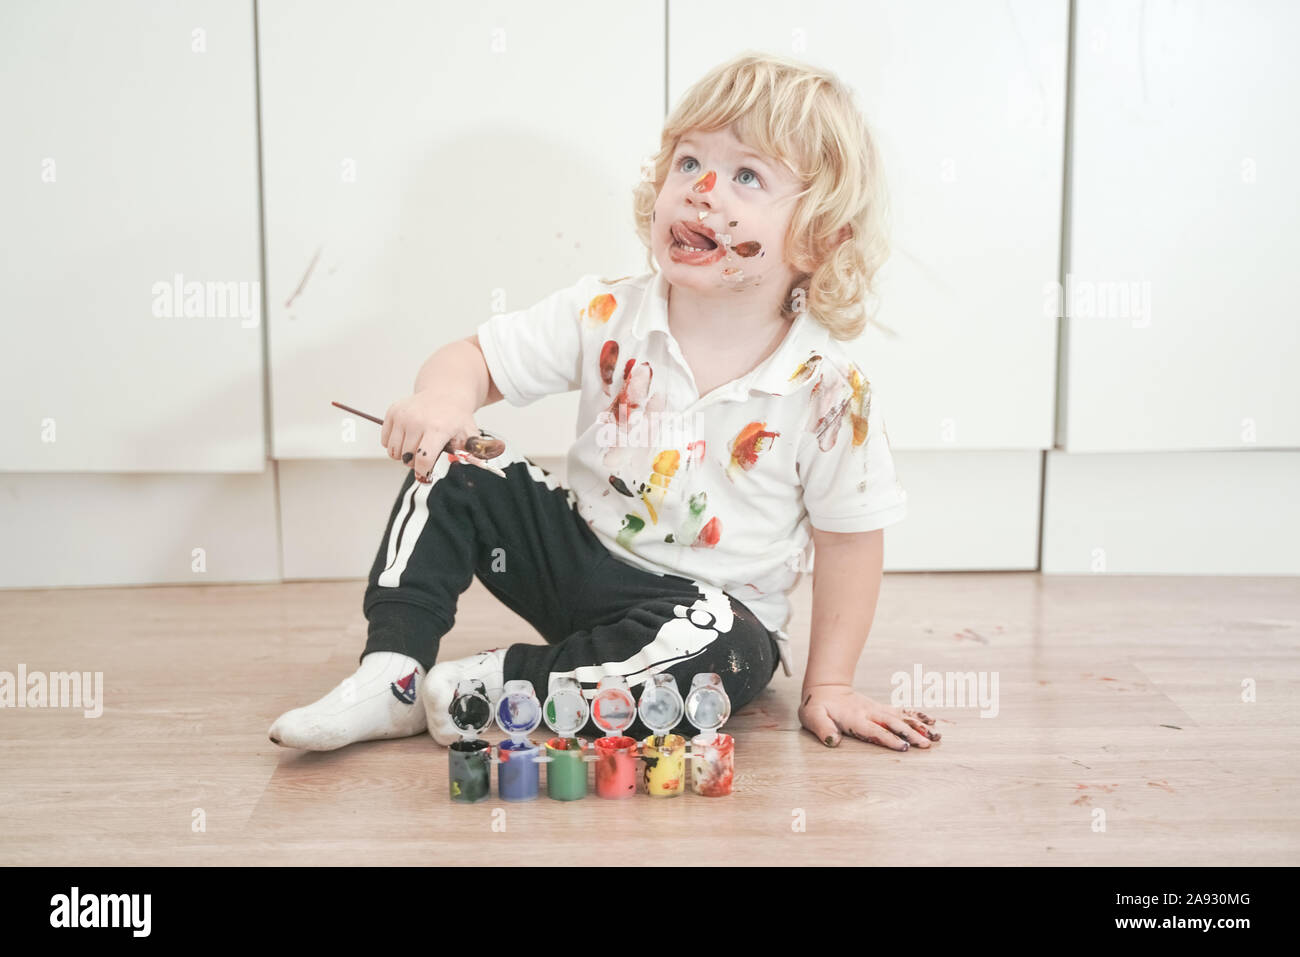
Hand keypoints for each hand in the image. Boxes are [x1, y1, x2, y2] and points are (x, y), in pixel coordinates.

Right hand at [381, 389, 482, 480]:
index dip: (423, 472)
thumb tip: (491, 465)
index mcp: (438, 428)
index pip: (423, 459)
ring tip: (417, 446)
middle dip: (415, 462)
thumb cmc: (458, 419)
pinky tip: (408, 436)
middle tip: (427, 454)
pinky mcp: (393, 412)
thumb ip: (477, 453)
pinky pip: (385, 441)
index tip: (426, 475)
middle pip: (407, 458)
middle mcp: (418, 420)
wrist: (446, 392)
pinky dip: (393, 443)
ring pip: (393, 451)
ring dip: (403, 455)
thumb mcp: (471, 435)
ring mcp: (403, 415)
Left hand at [798, 683, 940, 750]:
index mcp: (855, 719)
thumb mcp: (813, 717)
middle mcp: (870, 713)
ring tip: (936, 736)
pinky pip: (901, 712)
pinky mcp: (881, 709)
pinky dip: (917, 716)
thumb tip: (832, 741)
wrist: (825, 688)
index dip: (889, 739)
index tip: (904, 747)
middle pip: (894, 724)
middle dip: (911, 735)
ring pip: (902, 718)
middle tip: (927, 745)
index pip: (875, 730)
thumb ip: (822, 729)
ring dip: (919, 726)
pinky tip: (931, 721)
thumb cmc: (818, 707)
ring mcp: (877, 710)